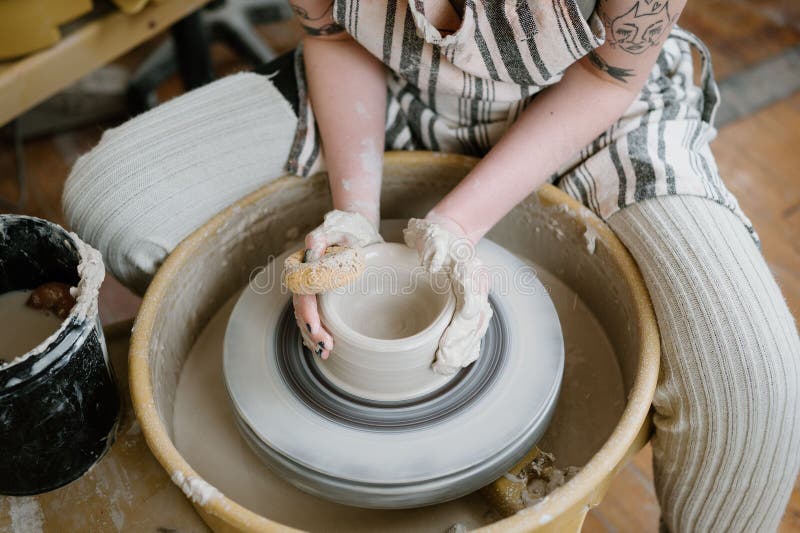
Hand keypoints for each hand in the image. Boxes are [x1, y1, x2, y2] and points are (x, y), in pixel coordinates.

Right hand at [292, 210, 382, 357]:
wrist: (356, 229)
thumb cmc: (347, 230)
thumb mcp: (338, 230)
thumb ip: (323, 237)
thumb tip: (312, 245)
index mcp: (305, 266)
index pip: (303, 295)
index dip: (308, 315)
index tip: (316, 330)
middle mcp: (305, 279)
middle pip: (302, 310)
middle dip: (311, 332)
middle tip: (326, 348)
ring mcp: (312, 288)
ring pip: (306, 316)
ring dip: (313, 335)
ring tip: (325, 351)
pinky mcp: (322, 293)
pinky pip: (315, 314)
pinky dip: (318, 330)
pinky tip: (324, 343)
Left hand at [403, 215, 492, 374]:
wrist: (451, 234)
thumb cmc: (438, 237)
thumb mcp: (433, 236)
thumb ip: (434, 248)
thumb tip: (432, 265)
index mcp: (471, 270)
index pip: (470, 302)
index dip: (460, 325)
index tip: (446, 342)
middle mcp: (479, 287)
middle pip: (475, 322)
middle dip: (461, 345)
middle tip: (444, 362)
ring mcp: (478, 297)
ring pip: (477, 330)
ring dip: (464, 351)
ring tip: (446, 367)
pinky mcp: (473, 307)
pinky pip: (474, 331)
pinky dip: (467, 348)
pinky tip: (457, 362)